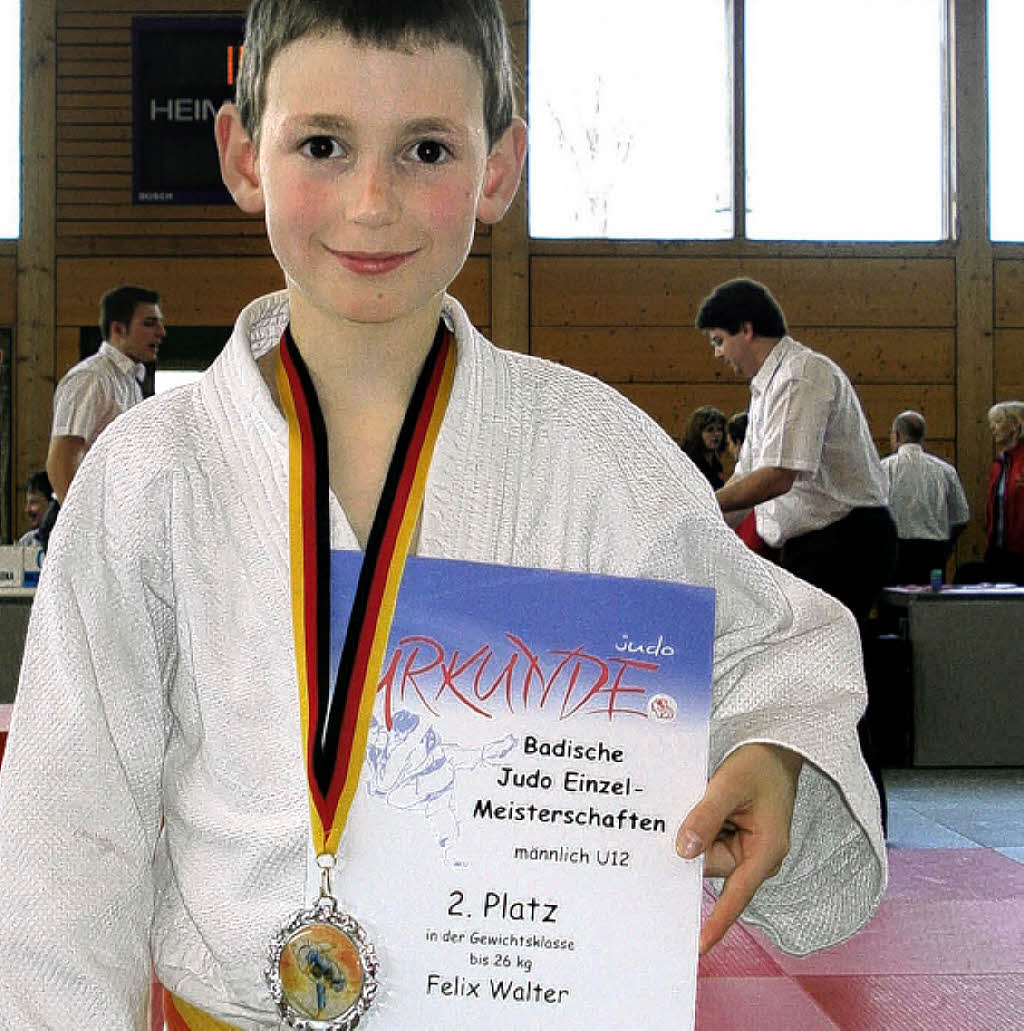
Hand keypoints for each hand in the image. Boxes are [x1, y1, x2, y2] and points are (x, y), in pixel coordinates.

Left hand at [675, 742, 802, 954]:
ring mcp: (746, 849)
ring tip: (706, 798)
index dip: (717, 921)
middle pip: (710, 865)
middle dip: (696, 841)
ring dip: (698, 829)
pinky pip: (709, 840)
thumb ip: (705, 817)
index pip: (736, 895)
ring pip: (705, 851)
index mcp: (765, 852)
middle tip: (693, 808)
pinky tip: (702, 804)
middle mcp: (756, 857)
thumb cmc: (759, 766)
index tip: (699, 945)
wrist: (775, 749)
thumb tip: (684, 850)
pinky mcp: (736, 839)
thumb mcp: (728, 786)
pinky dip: (701, 825)